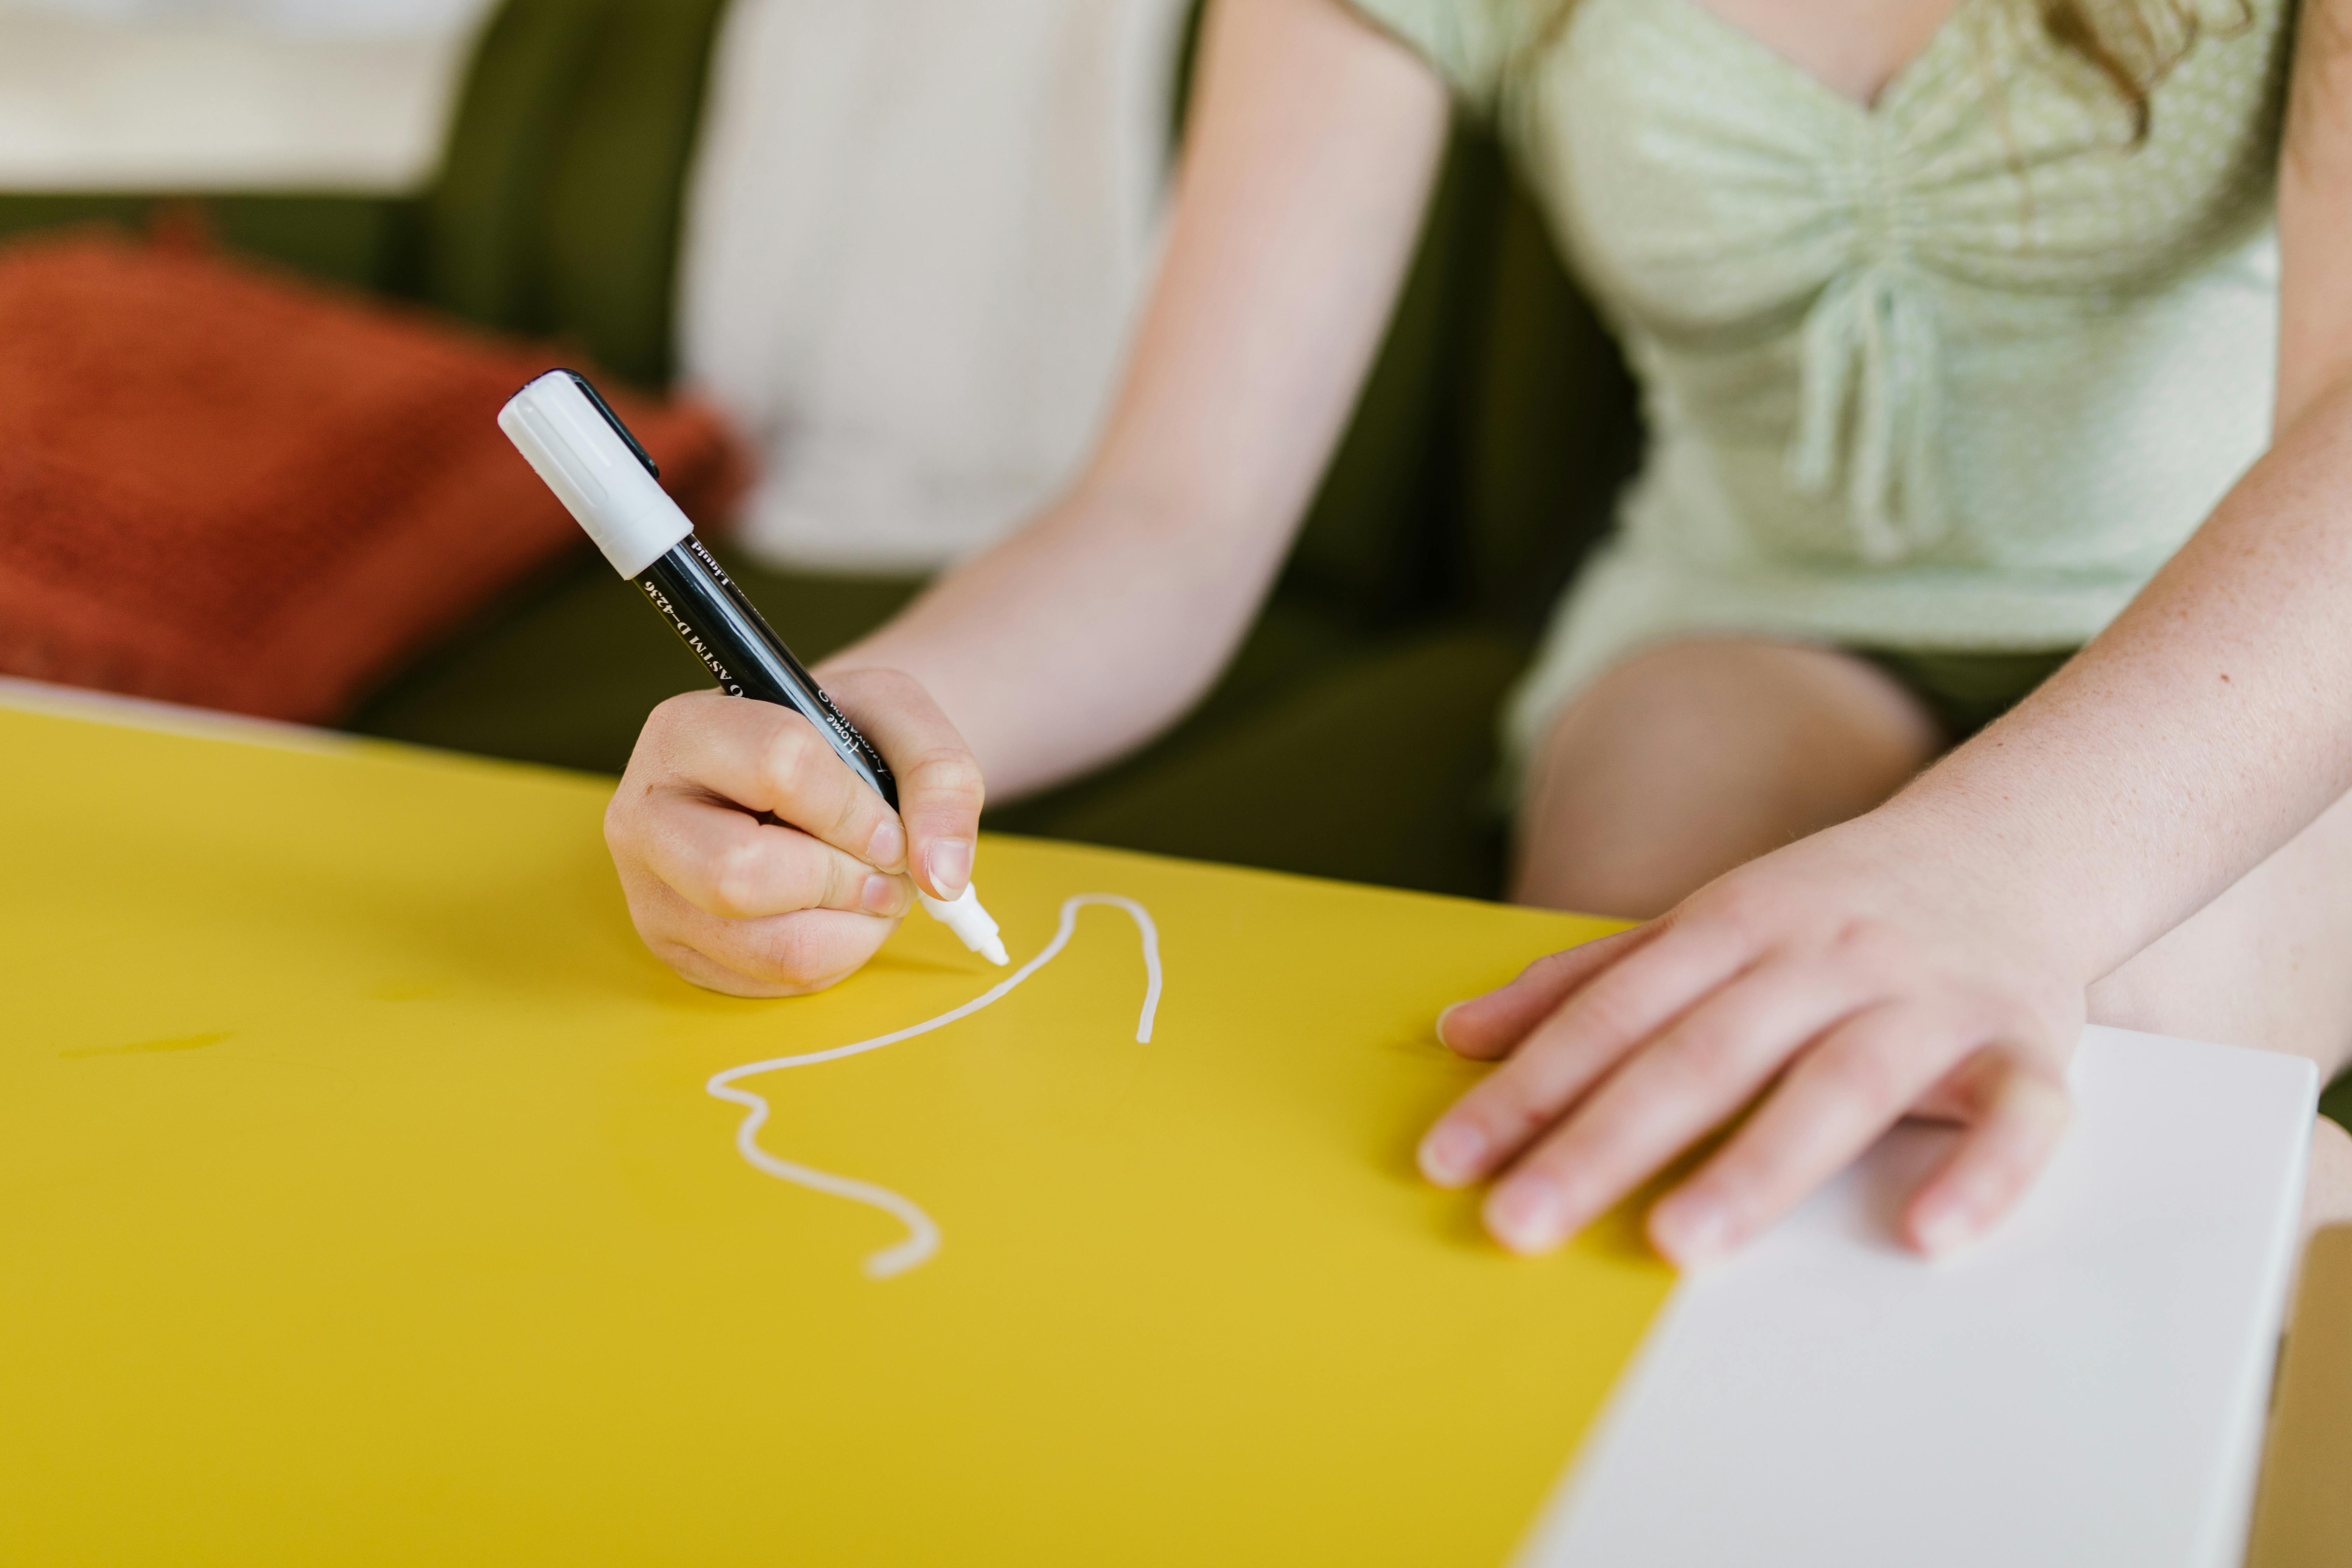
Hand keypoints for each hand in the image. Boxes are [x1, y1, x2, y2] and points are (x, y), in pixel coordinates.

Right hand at [603, 669, 985, 995]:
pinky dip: (835, 957)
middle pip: (739, 874)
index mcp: (686, 731)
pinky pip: (772, 982)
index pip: (776, 768)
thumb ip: (938, 777)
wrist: (809, 779)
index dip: (854, 808)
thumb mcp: (899, 720)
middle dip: (842, 879)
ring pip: (763, 943)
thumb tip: (942, 876)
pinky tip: (840, 916)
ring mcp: (652, 893)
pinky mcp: (678, 952)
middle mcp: (645, 815)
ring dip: (851, 927)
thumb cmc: (842, 743)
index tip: (887, 823)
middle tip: (884, 868)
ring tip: (872, 892)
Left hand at [1419, 819, 2083, 1265]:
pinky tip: (1927, 1235)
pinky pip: (2019, 1113)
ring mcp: (1927, 1000)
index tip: (1450, 1160)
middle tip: (1520, 1222)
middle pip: (1702, 1055)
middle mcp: (1825, 957)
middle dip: (1603, 1141)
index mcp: (1735, 924)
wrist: (2014, 841)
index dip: (1527, 1087)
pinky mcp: (2025, 1043)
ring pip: (1841, 1084)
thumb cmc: (1833, 906)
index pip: (1612, 1015)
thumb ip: (1585, 982)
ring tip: (1678, 1244)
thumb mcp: (1702, 923)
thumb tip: (1459, 1034)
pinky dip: (1982, 1173)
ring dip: (1758, 1165)